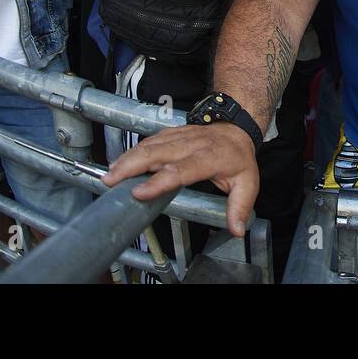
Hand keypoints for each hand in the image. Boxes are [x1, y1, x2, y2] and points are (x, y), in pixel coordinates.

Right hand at [103, 122, 259, 235]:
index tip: (139, 192)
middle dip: (132, 166)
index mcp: (210, 157)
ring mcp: (180, 136)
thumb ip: (240, 207)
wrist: (236, 128)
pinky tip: (120, 162)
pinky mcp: (172, 134)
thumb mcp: (248, 183)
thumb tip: (236, 230)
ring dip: (128, 158)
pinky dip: (132, 151)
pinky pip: (150, 140)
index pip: (182, 169)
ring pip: (150, 145)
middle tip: (111, 181)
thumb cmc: (238, 158)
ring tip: (109, 174)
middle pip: (158, 152)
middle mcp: (192, 144)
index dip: (159, 181)